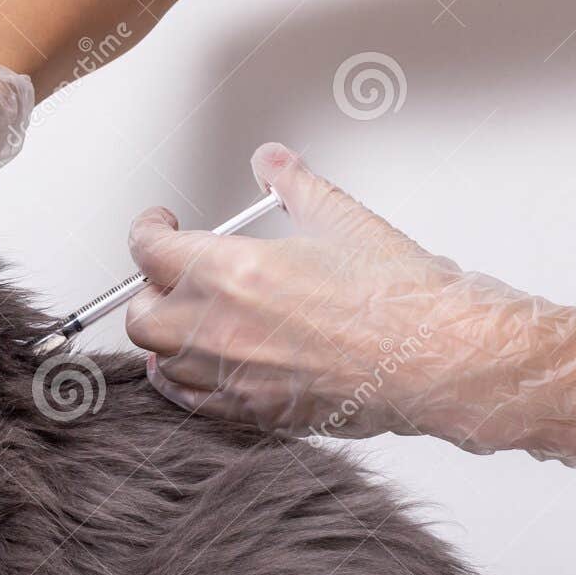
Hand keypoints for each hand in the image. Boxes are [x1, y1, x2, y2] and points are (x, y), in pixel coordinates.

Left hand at [126, 143, 575, 469]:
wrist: (434, 357)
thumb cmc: (396, 296)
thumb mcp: (339, 218)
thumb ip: (293, 185)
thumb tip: (274, 163)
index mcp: (227, 272)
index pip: (149, 250)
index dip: (148, 231)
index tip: (159, 225)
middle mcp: (216, 328)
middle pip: (141, 313)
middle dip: (149, 290)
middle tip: (170, 275)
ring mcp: (230, 376)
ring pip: (159, 362)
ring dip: (163, 339)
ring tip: (181, 320)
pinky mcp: (252, 411)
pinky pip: (191, 401)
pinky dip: (182, 382)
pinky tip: (193, 368)